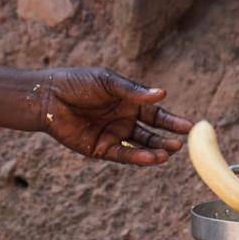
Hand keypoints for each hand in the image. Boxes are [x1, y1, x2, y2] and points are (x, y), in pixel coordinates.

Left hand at [34, 67, 191, 165]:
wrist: (47, 96)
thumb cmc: (77, 82)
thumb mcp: (108, 82)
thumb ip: (134, 91)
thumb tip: (162, 94)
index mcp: (129, 102)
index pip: (156, 115)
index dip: (173, 121)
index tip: (191, 127)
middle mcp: (123, 120)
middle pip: (152, 133)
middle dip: (167, 139)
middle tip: (182, 143)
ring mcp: (113, 135)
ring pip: (140, 146)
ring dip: (155, 150)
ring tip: (168, 153)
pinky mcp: (99, 149)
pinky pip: (122, 154)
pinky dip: (137, 157)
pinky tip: (151, 157)